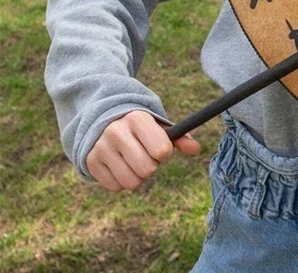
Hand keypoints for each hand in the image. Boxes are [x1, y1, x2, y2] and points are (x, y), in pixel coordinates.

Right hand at [86, 110, 200, 191]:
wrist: (104, 122)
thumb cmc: (140, 128)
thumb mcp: (158, 127)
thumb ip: (179, 138)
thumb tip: (196, 149)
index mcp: (137, 119)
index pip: (161, 149)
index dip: (165, 154)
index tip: (160, 149)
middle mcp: (117, 132)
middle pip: (147, 169)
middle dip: (151, 167)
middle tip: (146, 156)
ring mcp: (101, 148)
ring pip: (132, 182)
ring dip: (138, 177)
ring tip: (133, 162)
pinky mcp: (91, 163)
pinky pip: (116, 187)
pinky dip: (122, 181)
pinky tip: (119, 166)